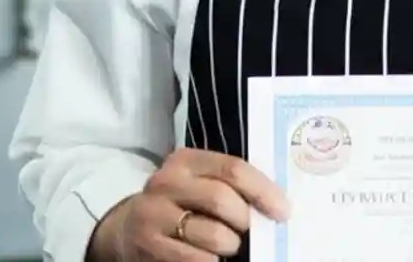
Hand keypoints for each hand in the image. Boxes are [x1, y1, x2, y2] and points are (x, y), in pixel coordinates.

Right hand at [88, 148, 289, 261]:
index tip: (283, 212)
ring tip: (228, 247)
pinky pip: (196, 259)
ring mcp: (153, 213)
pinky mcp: (147, 244)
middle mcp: (166, 182)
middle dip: (246, 221)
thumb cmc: (181, 206)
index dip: (263, 191)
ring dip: (230, 246)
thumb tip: (277, 206)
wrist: (129, 229)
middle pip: (222, 199)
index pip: (233, 169)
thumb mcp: (200, 185)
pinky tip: (212, 258)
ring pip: (212, 234)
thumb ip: (231, 186)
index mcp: (186, 161)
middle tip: (251, 233)